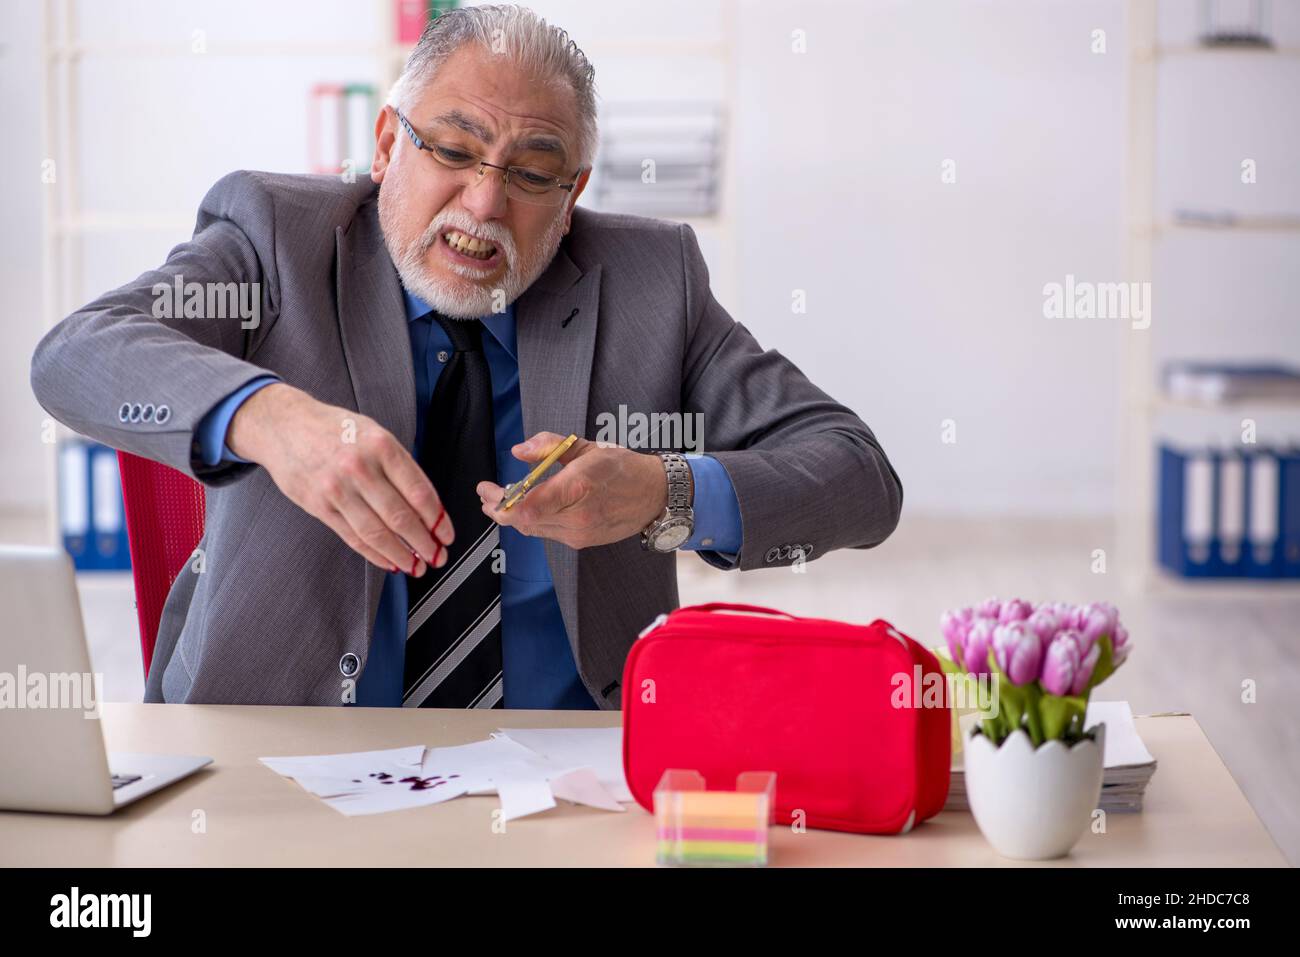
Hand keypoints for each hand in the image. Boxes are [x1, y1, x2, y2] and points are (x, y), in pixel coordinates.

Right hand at [227, 382, 453, 574]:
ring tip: (416, 566)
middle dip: (424, 543)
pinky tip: (389, 562)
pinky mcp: (319, 506)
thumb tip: (428, 505)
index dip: (437, 520)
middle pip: (401, 517)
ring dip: (402, 555)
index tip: (446, 535)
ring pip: (377, 533)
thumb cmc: (335, 429)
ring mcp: (337, 489)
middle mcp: (360, 467)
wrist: (285, 425)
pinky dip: (375, 554)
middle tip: (437, 557)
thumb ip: (400, 465)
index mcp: (382, 446)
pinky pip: (352, 537)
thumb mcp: (375, 433)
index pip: (419, 492)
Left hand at [476, 432, 668, 548]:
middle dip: (499, 509)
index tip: (486, 489)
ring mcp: (580, 533)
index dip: (501, 502)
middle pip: (524, 522)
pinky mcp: (582, 542)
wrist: (654, 494)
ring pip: (533, 530)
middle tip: (486, 495)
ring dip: (514, 517)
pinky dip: (533, 522)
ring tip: (501, 500)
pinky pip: (548, 533)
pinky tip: (529, 509)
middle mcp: (578, 516)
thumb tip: (519, 451)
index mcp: (578, 486)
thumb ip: (549, 446)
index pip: (528, 507)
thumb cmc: (622, 467)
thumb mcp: (585, 446)